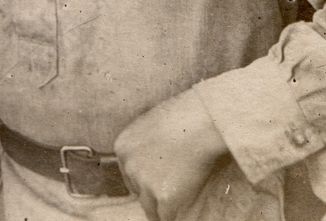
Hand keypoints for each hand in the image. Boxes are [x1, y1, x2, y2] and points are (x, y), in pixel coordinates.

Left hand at [114, 88, 227, 220]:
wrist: (201, 122)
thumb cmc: (186, 115)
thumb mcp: (155, 123)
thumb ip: (147, 143)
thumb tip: (154, 159)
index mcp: (124, 147)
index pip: (129, 173)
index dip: (144, 179)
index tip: (156, 182)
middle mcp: (130, 167)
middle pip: (138, 191)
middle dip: (152, 191)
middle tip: (169, 189)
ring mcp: (146, 183)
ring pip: (150, 208)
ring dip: (162, 206)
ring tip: (176, 202)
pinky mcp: (164, 197)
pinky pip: (167, 217)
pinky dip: (175, 216)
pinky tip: (184, 210)